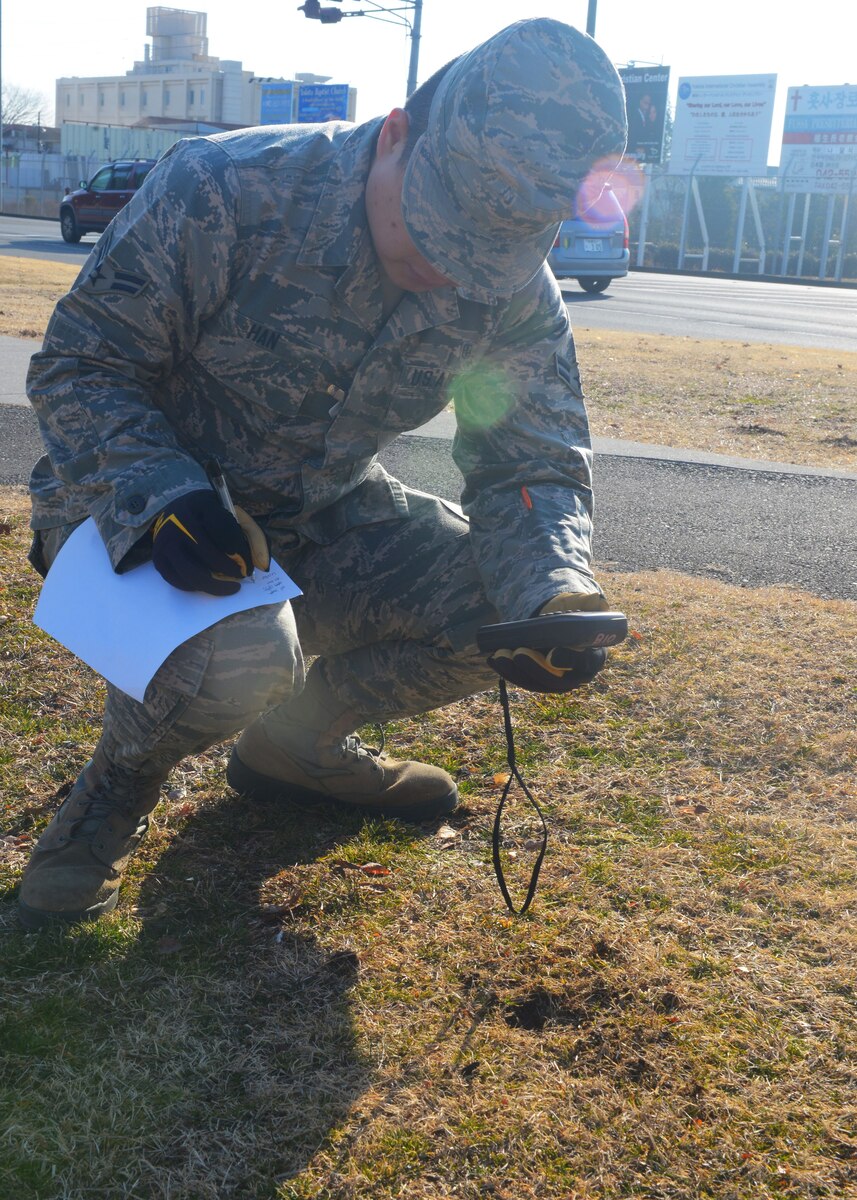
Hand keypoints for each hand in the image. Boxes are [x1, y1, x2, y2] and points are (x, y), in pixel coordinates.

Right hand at [151, 489, 254, 595]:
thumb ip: (255, 537)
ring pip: (192, 572)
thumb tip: (264, 566)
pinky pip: (179, 581)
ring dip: (216, 586)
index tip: (249, 564)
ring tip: (231, 588)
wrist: (175, 511)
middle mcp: (180, 521)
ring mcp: (166, 540)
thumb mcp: (235, 516)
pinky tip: (210, 584)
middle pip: (209, 554)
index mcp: (203, 505)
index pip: (225, 531)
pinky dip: (198, 588)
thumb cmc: (212, 516)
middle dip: (230, 570)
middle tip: (242, 576)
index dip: (241, 552)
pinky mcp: (159, 558)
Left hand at [485, 590, 608, 693]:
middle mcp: (577, 675)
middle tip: (519, 652)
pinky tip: (492, 659)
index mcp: (594, 657)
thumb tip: (594, 601)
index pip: (586, 663)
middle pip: (556, 680)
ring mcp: (556, 681)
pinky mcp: (539, 681)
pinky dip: (507, 671)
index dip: (569, 660)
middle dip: (534, 667)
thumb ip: (591, 604)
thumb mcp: (585, 607)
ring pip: (536, 683)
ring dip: (515, 671)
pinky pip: (523, 681)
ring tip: (500, 655)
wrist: (561, 623)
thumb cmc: (575, 615)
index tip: (551, 654)